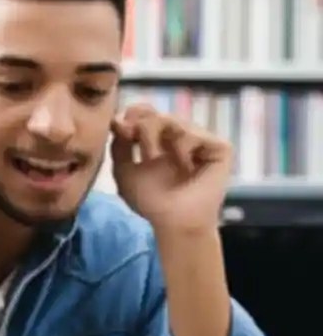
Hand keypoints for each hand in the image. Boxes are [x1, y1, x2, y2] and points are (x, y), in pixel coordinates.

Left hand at [110, 103, 231, 234]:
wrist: (173, 222)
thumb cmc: (151, 201)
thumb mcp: (124, 171)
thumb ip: (119, 145)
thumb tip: (116, 119)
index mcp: (159, 140)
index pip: (147, 113)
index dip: (134, 113)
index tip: (121, 125)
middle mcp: (181, 136)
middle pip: (158, 114)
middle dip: (142, 127)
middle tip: (134, 142)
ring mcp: (201, 141)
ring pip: (174, 120)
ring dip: (156, 137)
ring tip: (153, 158)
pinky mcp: (219, 148)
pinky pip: (195, 134)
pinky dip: (182, 146)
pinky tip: (183, 165)